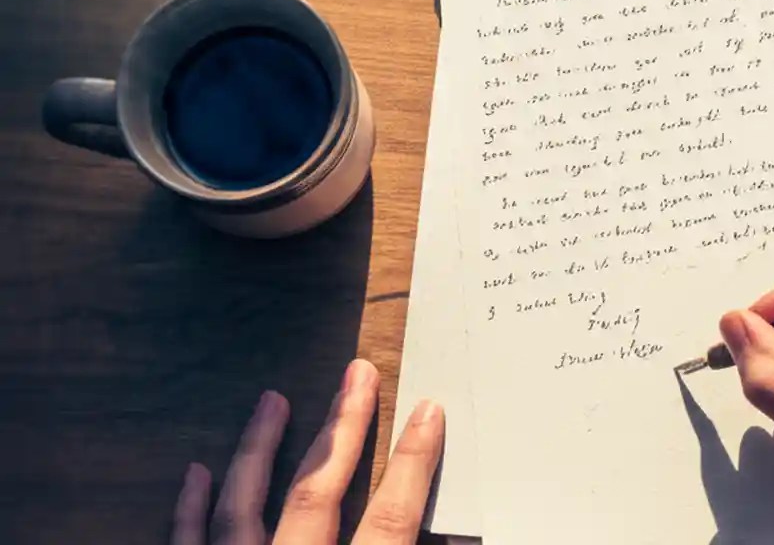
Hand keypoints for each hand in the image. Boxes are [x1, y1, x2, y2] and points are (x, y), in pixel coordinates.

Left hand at [170, 359, 443, 544]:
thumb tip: (459, 532)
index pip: (389, 519)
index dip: (412, 464)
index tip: (427, 410)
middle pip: (316, 495)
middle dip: (340, 430)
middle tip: (357, 373)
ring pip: (241, 509)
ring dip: (259, 450)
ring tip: (272, 401)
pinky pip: (188, 543)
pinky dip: (191, 509)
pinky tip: (196, 473)